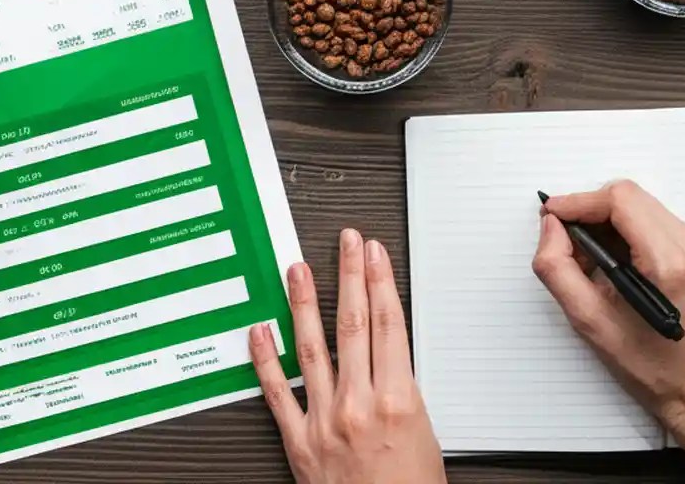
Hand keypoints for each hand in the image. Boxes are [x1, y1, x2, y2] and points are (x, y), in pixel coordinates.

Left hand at [250, 228, 446, 483]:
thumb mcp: (426, 435)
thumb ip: (403, 391)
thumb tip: (389, 354)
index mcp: (399, 401)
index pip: (388, 324)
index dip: (380, 282)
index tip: (374, 254)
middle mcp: (359, 406)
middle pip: (354, 325)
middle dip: (350, 276)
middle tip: (345, 242)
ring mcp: (325, 421)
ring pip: (312, 348)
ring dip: (303, 303)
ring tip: (297, 270)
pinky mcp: (299, 442)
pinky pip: (277, 393)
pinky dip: (264, 359)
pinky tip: (259, 330)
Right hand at [533, 180, 684, 422]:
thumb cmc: (650, 365)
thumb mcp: (588, 320)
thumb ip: (558, 268)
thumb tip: (552, 227)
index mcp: (669, 263)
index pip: (620, 200)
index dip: (578, 201)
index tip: (551, 215)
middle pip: (629, 197)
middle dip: (589, 210)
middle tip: (564, 240)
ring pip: (640, 206)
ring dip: (606, 221)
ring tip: (588, 260)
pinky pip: (652, 220)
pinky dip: (623, 231)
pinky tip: (612, 263)